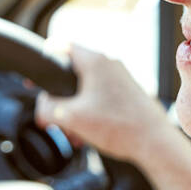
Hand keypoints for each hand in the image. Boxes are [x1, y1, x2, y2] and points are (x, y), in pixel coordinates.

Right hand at [34, 41, 176, 165]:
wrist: (155, 143)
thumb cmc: (119, 127)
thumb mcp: (70, 118)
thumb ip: (47, 108)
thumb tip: (42, 106)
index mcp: (95, 61)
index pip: (61, 46)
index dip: (44, 60)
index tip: (35, 77)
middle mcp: (109, 64)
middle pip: (72, 73)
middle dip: (60, 98)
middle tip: (53, 116)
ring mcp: (121, 78)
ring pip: (87, 88)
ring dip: (75, 109)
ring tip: (73, 132)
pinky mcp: (128, 92)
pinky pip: (101, 97)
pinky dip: (90, 112)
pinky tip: (88, 134)